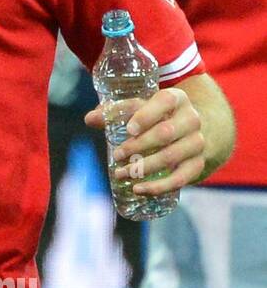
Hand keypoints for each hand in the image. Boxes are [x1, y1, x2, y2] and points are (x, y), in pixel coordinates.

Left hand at [84, 87, 204, 197]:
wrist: (189, 131)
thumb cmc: (157, 116)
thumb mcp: (140, 108)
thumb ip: (115, 111)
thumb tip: (90, 119)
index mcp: (176, 99)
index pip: (165, 101)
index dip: (147, 115)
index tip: (129, 129)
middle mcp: (191, 119)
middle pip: (166, 133)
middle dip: (138, 146)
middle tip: (117, 155)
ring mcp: (197, 143)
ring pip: (171, 156)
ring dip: (144, 167)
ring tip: (121, 173)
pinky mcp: (198, 164)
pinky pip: (181, 178)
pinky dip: (159, 186)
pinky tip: (139, 189)